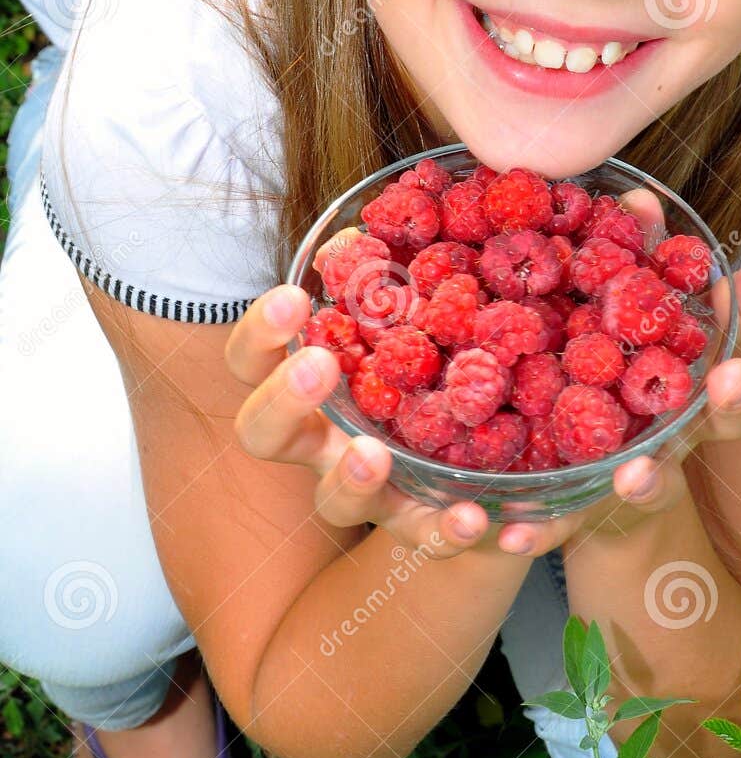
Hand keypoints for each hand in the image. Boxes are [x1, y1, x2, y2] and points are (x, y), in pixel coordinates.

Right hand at [224, 285, 502, 558]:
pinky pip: (421, 534)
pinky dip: (442, 531)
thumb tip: (366, 223)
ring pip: (332, 500)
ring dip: (348, 479)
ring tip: (371, 455)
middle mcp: (318, 439)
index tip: (293, 297)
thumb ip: (381, 275)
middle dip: (284, 399)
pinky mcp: (414, 519)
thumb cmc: (422, 348)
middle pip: (263, 434)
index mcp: (304, 380)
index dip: (260, 332)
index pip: (251, 359)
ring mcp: (362, 486)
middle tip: (319, 365)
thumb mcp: (405, 305)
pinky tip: (473, 518)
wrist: (473, 435)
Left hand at [551, 188, 740, 547]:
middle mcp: (672, 439)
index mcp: (688, 391)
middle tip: (730, 383)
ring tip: (633, 477)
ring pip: (645, 490)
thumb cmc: (606, 377)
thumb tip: (637, 191)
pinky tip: (511, 535)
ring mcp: (629, 483)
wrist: (579, 483)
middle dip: (723, 407)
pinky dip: (538, 532)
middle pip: (710, 429)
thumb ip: (638, 262)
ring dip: (645, 483)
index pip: (729, 362)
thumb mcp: (623, 318)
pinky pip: (559, 529)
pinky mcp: (574, 517)